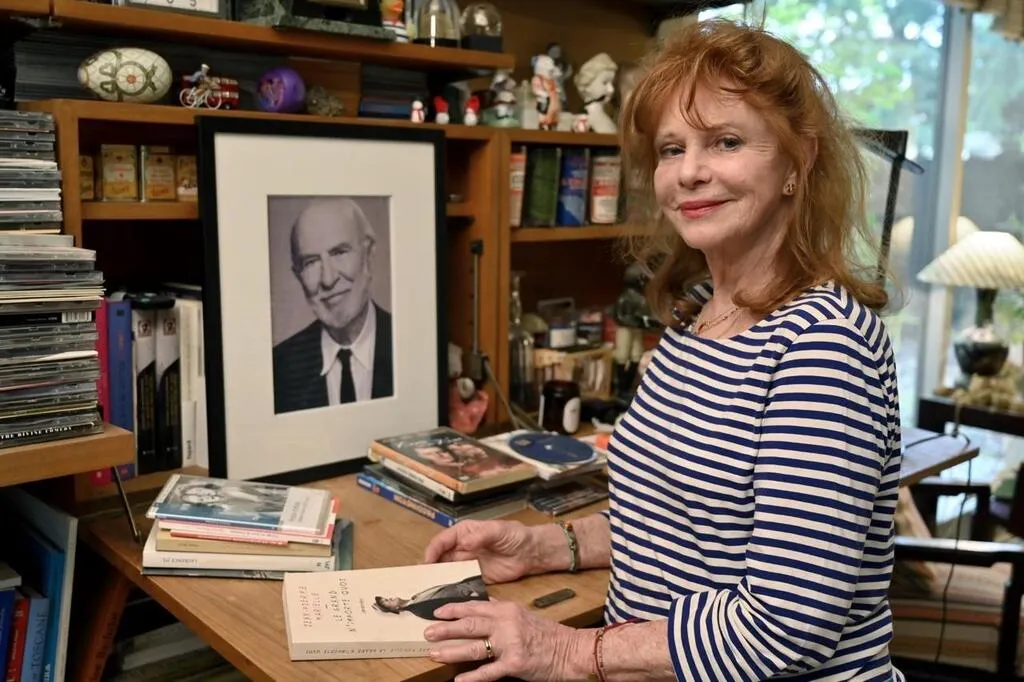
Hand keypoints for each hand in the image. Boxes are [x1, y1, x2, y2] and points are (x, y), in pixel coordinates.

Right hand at [422, 520, 539, 583]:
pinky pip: (460, 584)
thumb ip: (482, 535)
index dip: (432, 551)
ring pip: (447, 572)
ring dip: (438, 580)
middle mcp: (462, 548)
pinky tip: (447, 599)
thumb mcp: (498, 531)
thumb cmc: (514, 535)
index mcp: (463, 533)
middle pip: (440, 558)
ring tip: (429, 593)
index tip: (426, 563)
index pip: (442, 541)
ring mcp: (468, 564)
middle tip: (421, 581)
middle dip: (430, 568)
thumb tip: (465, 542)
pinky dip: (452, 590)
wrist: (530, 552)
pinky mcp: (476, 578)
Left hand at [423, 599, 592, 681]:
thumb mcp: (521, 614)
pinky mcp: (515, 664)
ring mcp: (511, 644)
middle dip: (446, 629)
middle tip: (427, 632)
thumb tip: (477, 602)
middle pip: (470, 624)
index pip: (474, 606)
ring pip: (475, 647)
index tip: (436, 611)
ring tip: (434, 653)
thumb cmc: (546, 634)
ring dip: (452, 651)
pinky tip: (459, 680)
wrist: (570, 650)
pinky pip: (489, 672)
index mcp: (507, 609)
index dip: (453, 609)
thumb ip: (499, 609)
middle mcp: (507, 624)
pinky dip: (473, 677)